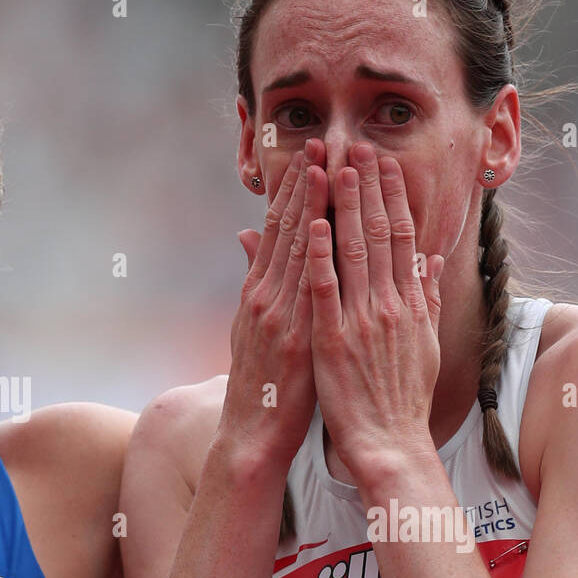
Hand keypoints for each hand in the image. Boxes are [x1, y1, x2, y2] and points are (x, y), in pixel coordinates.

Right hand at [221, 140, 327, 466]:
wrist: (255, 433)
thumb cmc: (265, 384)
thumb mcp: (254, 327)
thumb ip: (258, 281)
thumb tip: (249, 237)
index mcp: (261, 294)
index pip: (280, 232)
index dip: (295, 194)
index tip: (312, 158)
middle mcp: (266, 297)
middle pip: (287, 232)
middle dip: (305, 187)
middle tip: (320, 144)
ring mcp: (280, 316)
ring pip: (298, 251)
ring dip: (313, 208)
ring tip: (327, 167)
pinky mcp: (294, 339)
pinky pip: (307, 290)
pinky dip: (314, 257)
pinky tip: (322, 227)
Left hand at [304, 144, 443, 475]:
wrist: (390, 443)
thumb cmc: (404, 399)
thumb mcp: (426, 344)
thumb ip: (427, 298)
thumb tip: (435, 257)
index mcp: (410, 305)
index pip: (403, 238)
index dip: (392, 197)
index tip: (384, 163)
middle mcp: (389, 307)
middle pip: (379, 234)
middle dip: (368, 187)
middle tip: (358, 146)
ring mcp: (361, 322)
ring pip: (353, 252)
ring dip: (344, 207)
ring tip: (336, 167)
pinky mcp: (333, 341)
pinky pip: (326, 291)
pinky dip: (320, 256)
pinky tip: (314, 224)